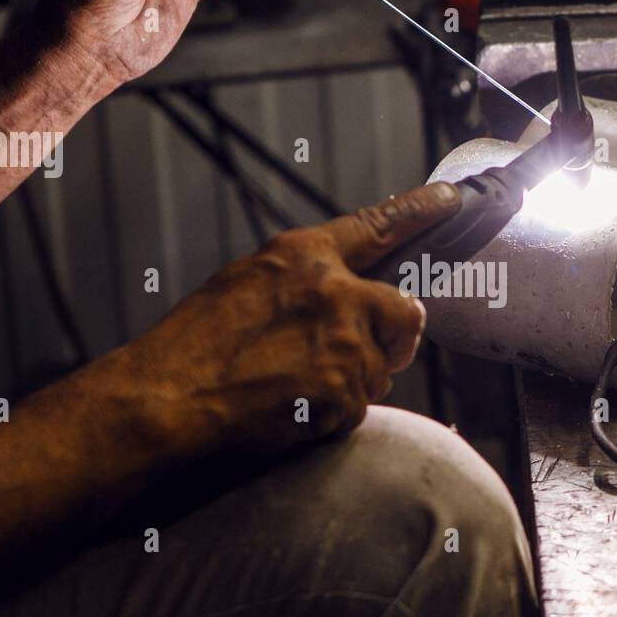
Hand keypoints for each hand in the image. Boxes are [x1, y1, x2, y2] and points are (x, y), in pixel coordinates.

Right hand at [105, 183, 461, 458]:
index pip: (377, 226)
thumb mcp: (244, 286)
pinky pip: (360, 408)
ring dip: (352, 384)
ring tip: (293, 387)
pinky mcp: (342, 389)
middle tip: (354, 359)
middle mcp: (332, 290)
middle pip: (405, 313)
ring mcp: (341, 340)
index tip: (450, 199)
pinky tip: (291, 411)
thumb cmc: (193, 347)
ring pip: (382, 368)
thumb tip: (342, 294)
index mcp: (302, 256)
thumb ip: (302, 283)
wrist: (165, 399)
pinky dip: (333, 416)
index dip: (420, 212)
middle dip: (391, 341)